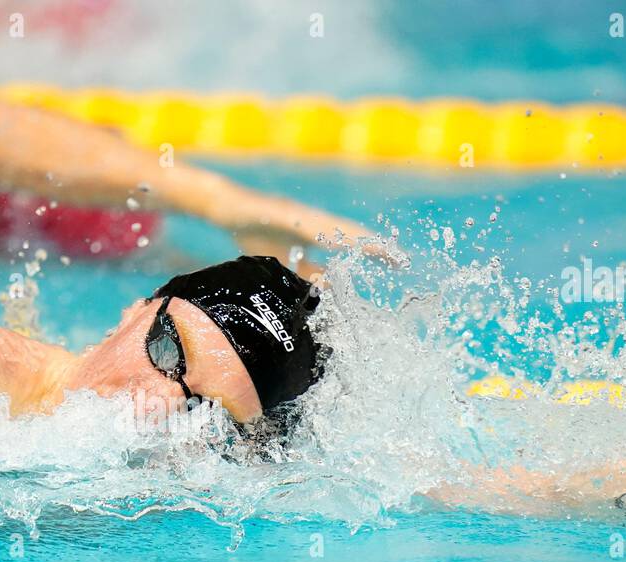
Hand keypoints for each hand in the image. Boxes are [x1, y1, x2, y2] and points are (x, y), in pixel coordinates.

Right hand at [215, 186, 407, 267]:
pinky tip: (329, 236)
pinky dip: (314, 228)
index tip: (398, 264)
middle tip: (400, 260)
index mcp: (315, 231)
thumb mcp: (284, 260)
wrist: (225, 206)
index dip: (374, 252)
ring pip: (329, 226)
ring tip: (377, 248)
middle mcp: (310, 219)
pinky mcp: (275, 211)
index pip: (350, 243)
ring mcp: (294, 213)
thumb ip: (306, 272)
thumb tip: (327, 290)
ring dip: (353, 236)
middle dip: (374, 246)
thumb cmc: (255, 232)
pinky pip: (297, 221)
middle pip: (348, 232)